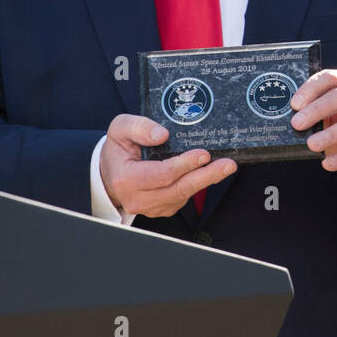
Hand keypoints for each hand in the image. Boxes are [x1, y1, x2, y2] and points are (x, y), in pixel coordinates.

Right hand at [99, 114, 236, 217]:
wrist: (109, 173)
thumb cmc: (117, 150)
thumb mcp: (120, 129)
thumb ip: (139, 127)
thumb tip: (162, 134)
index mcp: (126, 179)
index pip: (161, 175)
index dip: (184, 165)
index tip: (203, 154)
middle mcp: (138, 199)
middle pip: (178, 189)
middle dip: (206, 176)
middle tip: (227, 165)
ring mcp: (151, 207)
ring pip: (183, 195)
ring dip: (206, 181)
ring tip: (225, 167)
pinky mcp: (162, 209)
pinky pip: (183, 198)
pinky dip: (197, 185)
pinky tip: (208, 172)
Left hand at [290, 70, 336, 189]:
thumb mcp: (334, 116)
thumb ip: (318, 111)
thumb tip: (291, 117)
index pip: (332, 78)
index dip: (312, 89)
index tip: (295, 104)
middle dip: (316, 110)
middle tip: (297, 123)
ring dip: (329, 135)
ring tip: (311, 144)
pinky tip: (327, 163)